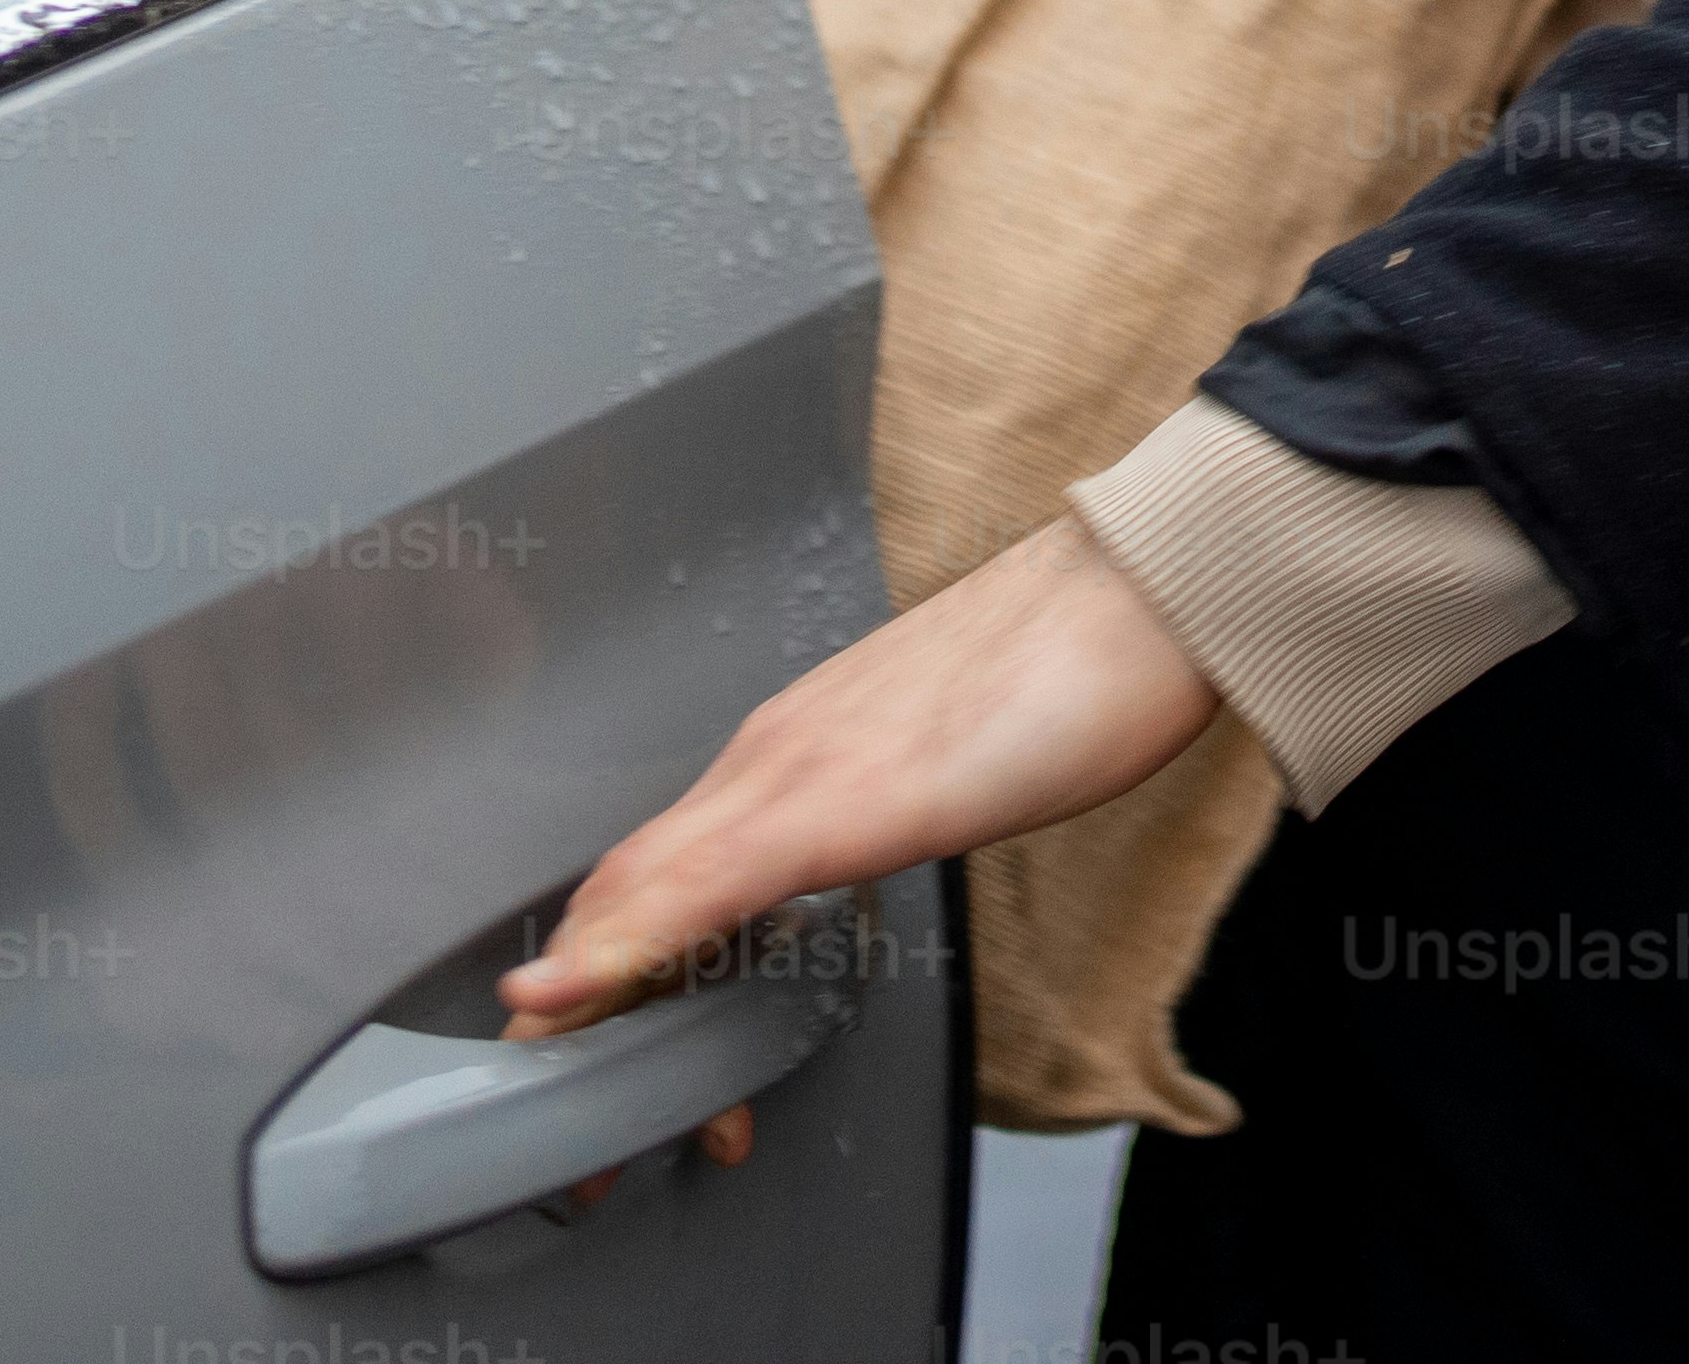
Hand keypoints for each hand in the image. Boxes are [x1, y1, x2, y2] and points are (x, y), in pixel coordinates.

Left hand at [507, 517, 1225, 1043]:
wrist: (1145, 591)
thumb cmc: (1070, 672)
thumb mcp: (947, 764)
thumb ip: (886, 804)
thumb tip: (867, 851)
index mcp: (797, 752)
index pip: (663, 868)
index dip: (610, 961)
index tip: (595, 1049)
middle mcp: (775, 754)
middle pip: (624, 887)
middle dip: (574, 1003)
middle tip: (549, 1096)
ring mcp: (797, 769)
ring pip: (638, 890)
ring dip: (584, 993)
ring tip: (543, 1076)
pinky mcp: (839, 799)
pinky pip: (703, 886)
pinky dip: (623, 944)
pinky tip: (570, 989)